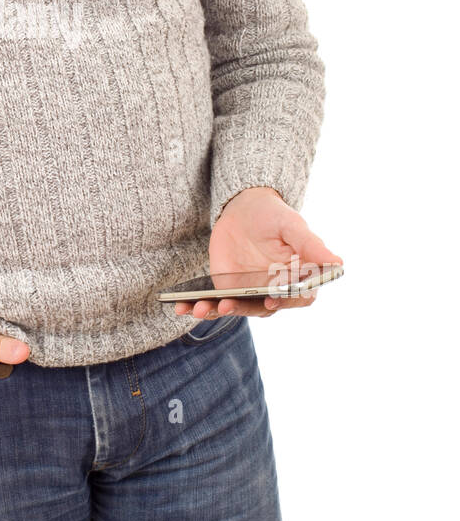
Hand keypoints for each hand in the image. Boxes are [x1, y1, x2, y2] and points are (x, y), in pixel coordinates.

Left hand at [173, 187, 342, 319]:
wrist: (243, 209)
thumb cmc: (274, 216)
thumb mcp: (292, 225)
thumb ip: (311, 246)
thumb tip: (338, 263)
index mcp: (298, 278)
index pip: (298, 297)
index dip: (286, 300)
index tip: (272, 297)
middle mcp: (274, 290)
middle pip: (263, 307)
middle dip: (243, 309)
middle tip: (226, 305)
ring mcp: (250, 292)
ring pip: (237, 309)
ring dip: (218, 312)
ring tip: (199, 309)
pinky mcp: (227, 289)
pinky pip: (215, 303)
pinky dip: (199, 307)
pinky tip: (182, 307)